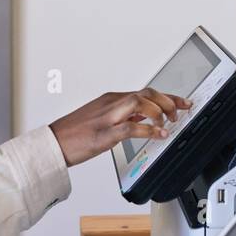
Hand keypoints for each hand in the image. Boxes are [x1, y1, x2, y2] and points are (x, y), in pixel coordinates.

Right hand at [49, 88, 192, 167]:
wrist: (53, 143)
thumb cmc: (74, 134)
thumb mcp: (103, 120)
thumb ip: (123, 117)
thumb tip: (143, 119)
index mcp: (112, 100)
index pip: (146, 92)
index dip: (168, 97)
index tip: (183, 102)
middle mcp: (111, 103)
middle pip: (147, 93)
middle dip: (168, 101)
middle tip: (179, 113)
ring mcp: (108, 117)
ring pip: (141, 103)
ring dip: (160, 111)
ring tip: (169, 122)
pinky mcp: (104, 133)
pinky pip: (132, 127)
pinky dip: (149, 130)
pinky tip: (159, 135)